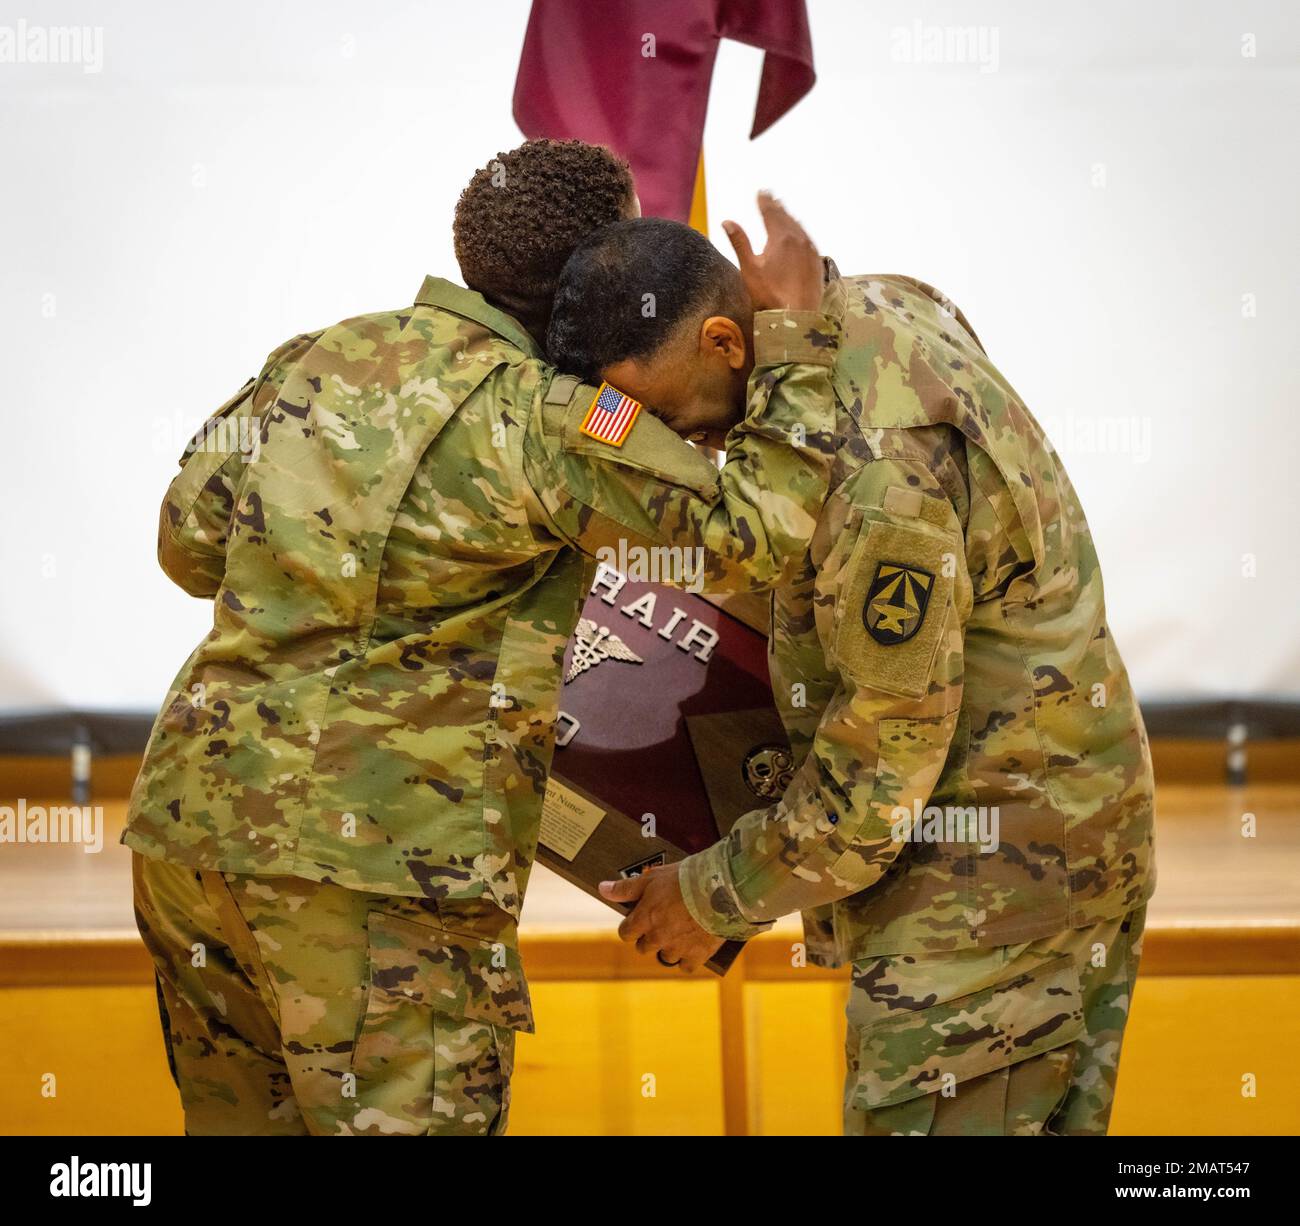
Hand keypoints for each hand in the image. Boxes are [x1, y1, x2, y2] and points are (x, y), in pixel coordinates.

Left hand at [598, 863, 724, 971]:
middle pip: (644, 947)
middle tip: (664, 920)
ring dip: (670, 946)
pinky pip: (687, 966)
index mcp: (644, 919)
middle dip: (650, 936)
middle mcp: (657, 938)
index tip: (640, 917)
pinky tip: (694, 944)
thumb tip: (602, 889)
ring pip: (665, 956)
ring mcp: (677, 948)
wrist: (721, 888)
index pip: (625, 933)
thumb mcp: (652, 877)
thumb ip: (626, 888)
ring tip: (682, 929)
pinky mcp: (698, 955)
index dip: (631, 925)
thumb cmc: (685, 879)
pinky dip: (689, 958)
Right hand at [723, 191, 822, 312]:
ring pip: (799, 227)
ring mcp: (811, 250)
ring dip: (789, 217)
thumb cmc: (769, 295)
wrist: (796, 317)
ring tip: (783, 211)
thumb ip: (740, 243)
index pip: (771, 212)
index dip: (765, 201)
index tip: (761, 192)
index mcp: (781, 237)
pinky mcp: (817, 262)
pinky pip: (808, 239)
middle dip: (777, 206)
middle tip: (770, 197)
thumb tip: (727, 221)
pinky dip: (800, 231)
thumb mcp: (750, 269)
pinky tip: (798, 234)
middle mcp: (799, 239)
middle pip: (786, 217)